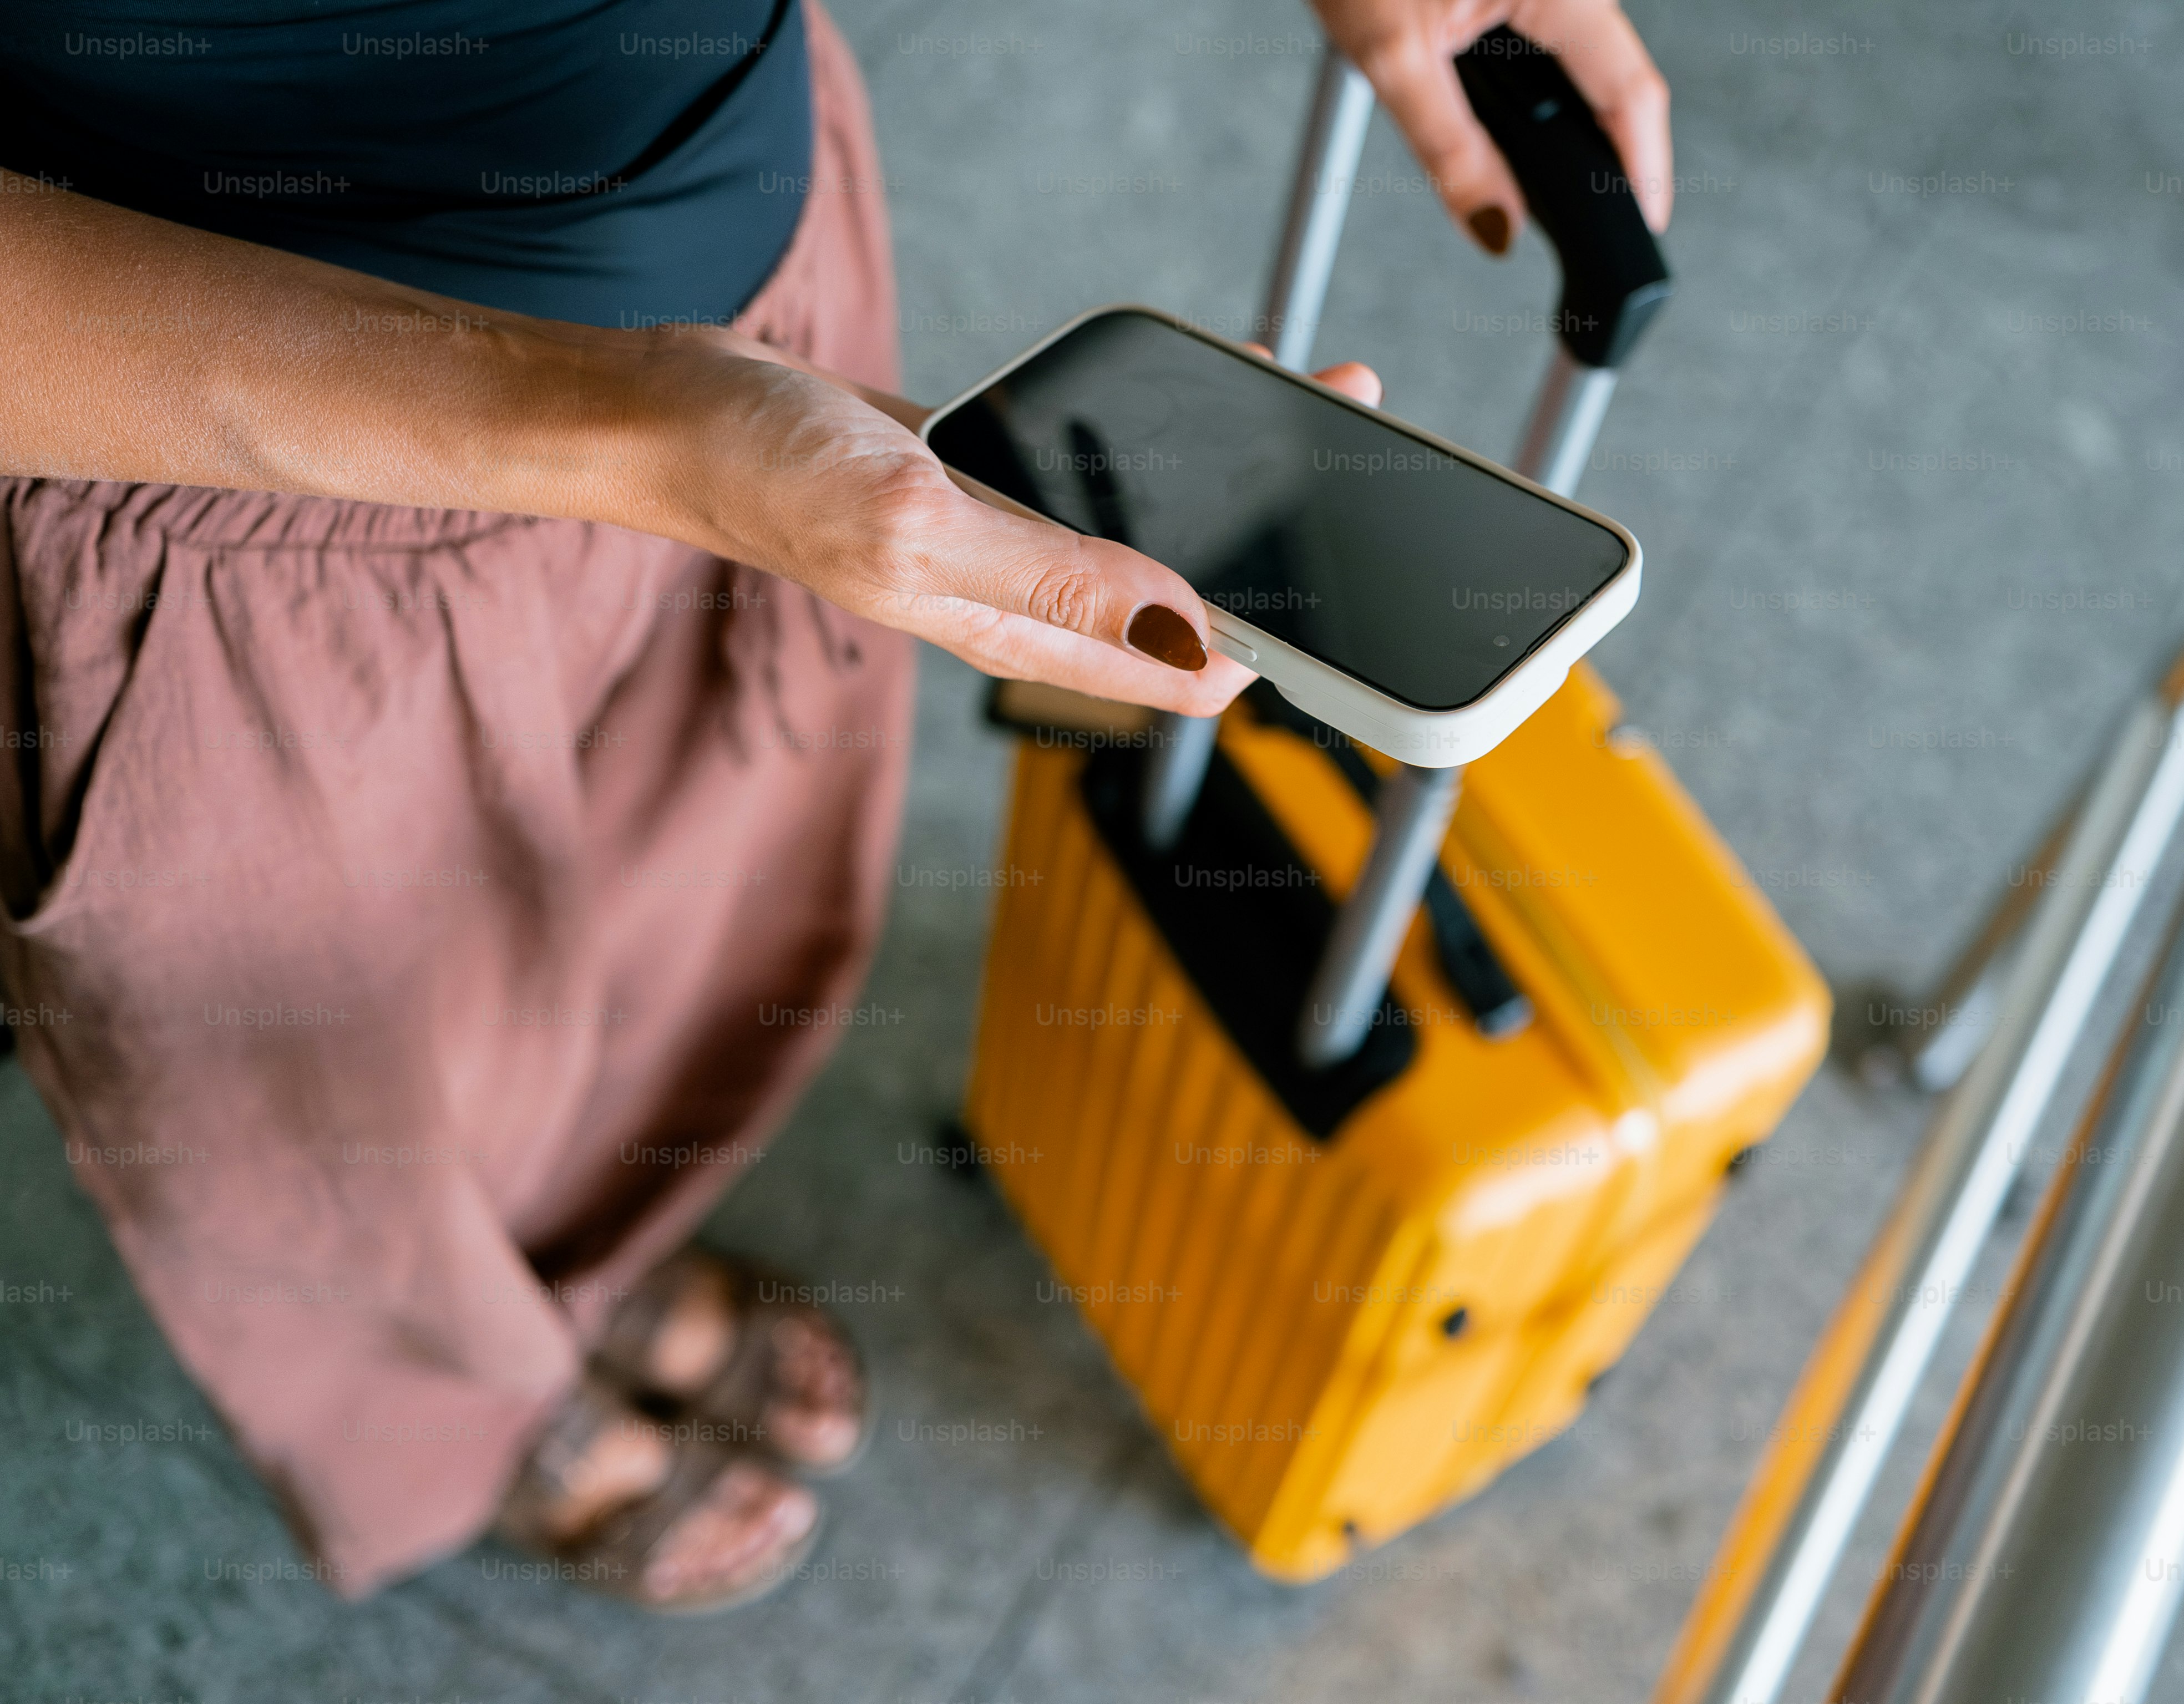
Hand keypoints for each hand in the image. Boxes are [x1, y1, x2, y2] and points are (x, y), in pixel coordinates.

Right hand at [644, 328, 1385, 715]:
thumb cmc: (765, 473)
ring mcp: (1007, 536)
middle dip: (1273, 563)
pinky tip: (1195, 397)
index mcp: (1015, 627)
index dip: (1269, 652)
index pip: (1179, 672)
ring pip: (1145, 529)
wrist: (670, 409)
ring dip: (1226, 488)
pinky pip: (1095, 470)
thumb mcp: (913, 524)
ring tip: (1311, 415)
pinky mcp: (986, 475)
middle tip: (1358, 479)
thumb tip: (1178, 622)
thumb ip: (1048, 573)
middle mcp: (1025, 594)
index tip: (1350, 615)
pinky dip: (1153, 439)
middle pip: (1181, 602)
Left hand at [1305, 0, 1671, 249]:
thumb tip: (1496, 225)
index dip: (1644, 168)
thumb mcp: (1392, 56)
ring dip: (1575, 122)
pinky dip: (1545, 89)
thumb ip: (1449, 150)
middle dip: (1606, 152)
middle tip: (1595, 220)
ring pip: (1590, 59)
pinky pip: (1557, 38)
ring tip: (1561, 182)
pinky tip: (1520, 122)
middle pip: (1616, 78)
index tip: (1642, 223)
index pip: (1630, 89)